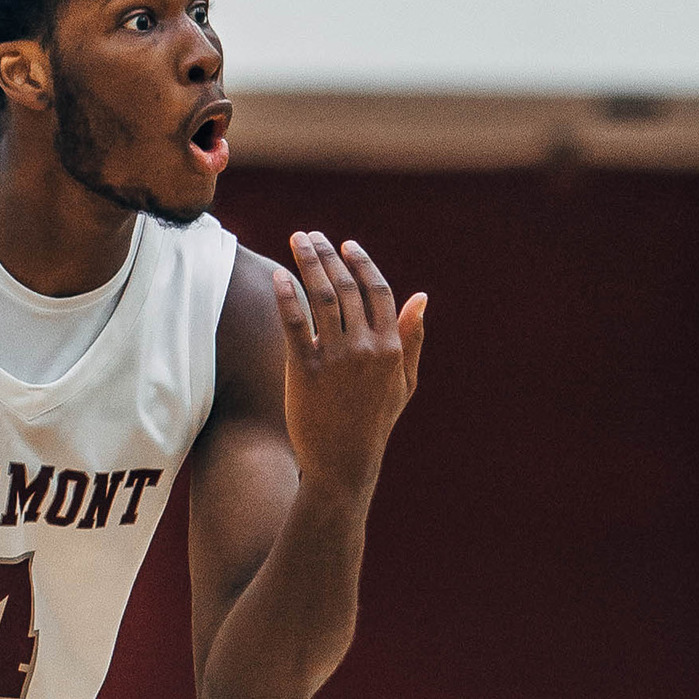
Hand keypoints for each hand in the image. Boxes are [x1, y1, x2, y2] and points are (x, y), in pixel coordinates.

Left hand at [273, 232, 426, 494]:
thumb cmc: (374, 421)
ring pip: (321, 297)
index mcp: (391, 347)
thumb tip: (421, 297)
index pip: (378, 291)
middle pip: (346, 287)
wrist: (344, 462)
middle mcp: (366, 348)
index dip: (362, 263)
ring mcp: (336, 358)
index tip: (346, 245)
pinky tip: (277, 276)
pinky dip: (285, 296)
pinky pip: (294, 324)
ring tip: (296, 242)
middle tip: (311, 236)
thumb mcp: (404, 381)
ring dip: (307, 263)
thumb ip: (412, 339)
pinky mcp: (306, 370)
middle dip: (328, 255)